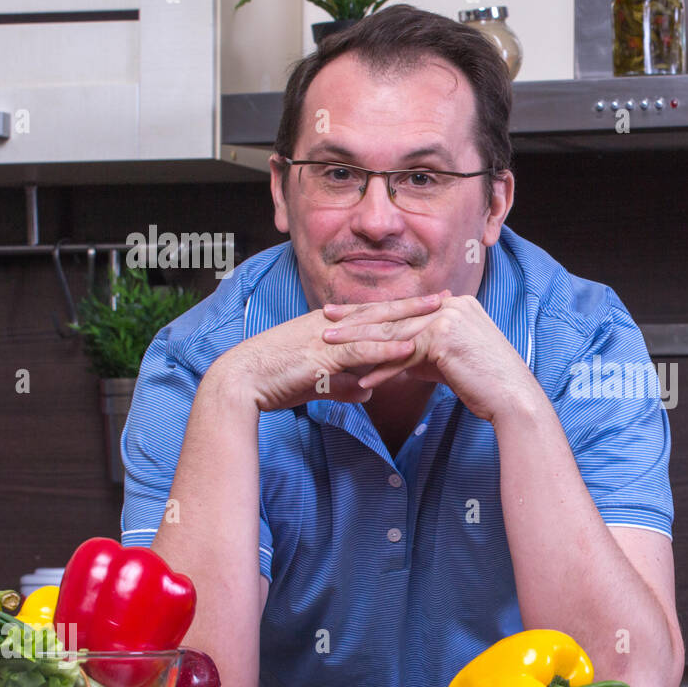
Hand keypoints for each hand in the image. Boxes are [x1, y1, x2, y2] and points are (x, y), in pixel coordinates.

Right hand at [215, 294, 443, 412]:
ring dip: (409, 320)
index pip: (373, 314)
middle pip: (380, 312)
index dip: (402, 308)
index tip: (430, 303)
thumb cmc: (274, 381)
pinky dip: (384, 350)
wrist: (241, 382)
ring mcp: (325, 337)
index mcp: (329, 326)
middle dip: (415, 305)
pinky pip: (358, 352)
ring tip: (438, 314)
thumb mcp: (317, 383)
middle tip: (446, 297)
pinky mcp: (320, 356)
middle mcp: (330, 325)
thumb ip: (345, 384)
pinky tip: (407, 348)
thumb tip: (370, 389)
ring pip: (375, 327)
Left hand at [321, 291, 539, 423]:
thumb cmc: (485, 385)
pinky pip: (405, 354)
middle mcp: (452, 304)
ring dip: (360, 342)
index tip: (344, 316)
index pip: (405, 309)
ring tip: (331, 349)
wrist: (513, 399)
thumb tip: (399, 359)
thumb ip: (424, 353)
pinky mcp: (445, 337)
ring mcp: (449, 318)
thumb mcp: (449, 362)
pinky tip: (362, 381)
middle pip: (395, 314)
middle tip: (325, 322)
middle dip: (357, 320)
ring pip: (395, 332)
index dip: (372, 313)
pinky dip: (382, 370)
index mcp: (455, 304)